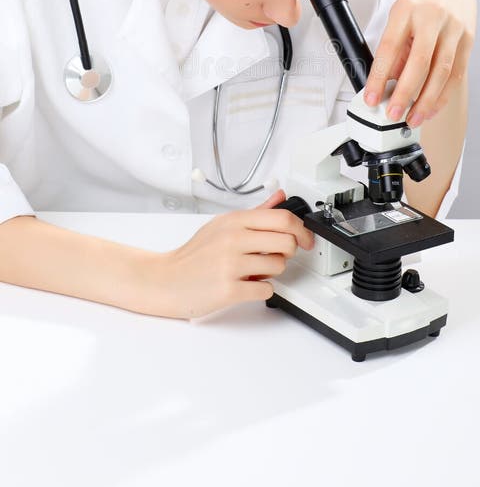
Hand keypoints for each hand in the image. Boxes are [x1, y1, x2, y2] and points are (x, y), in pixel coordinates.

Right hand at [152, 189, 313, 319]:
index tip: (306, 239)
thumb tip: (279, 196)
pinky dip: (261, 290)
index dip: (302, 230)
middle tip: (275, 256)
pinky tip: (246, 284)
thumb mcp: (222, 226)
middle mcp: (233, 239)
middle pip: (287, 242)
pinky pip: (266, 290)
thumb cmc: (194, 255)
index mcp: (234, 221)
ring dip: (271, 272)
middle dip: (288, 253)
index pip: (282, 218)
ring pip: (279, 266)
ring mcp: (230, 264)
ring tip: (252, 271)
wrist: (166, 280)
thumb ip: (256, 212)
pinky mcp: (229, 289)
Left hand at [364, 0, 476, 126]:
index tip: (371, 98)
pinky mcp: (468, 40)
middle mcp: (431, 17)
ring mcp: (453, 28)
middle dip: (405, 93)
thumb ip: (394, 50)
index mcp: (406, 9)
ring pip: (441, 72)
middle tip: (393, 114)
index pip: (389, 47)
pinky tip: (431, 108)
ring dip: (426, 101)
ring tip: (413, 119)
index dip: (378, 76)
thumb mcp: (399, 19)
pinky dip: (442, 96)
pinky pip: (456, 74)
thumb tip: (385, 85)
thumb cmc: (420, 6)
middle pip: (419, 61)